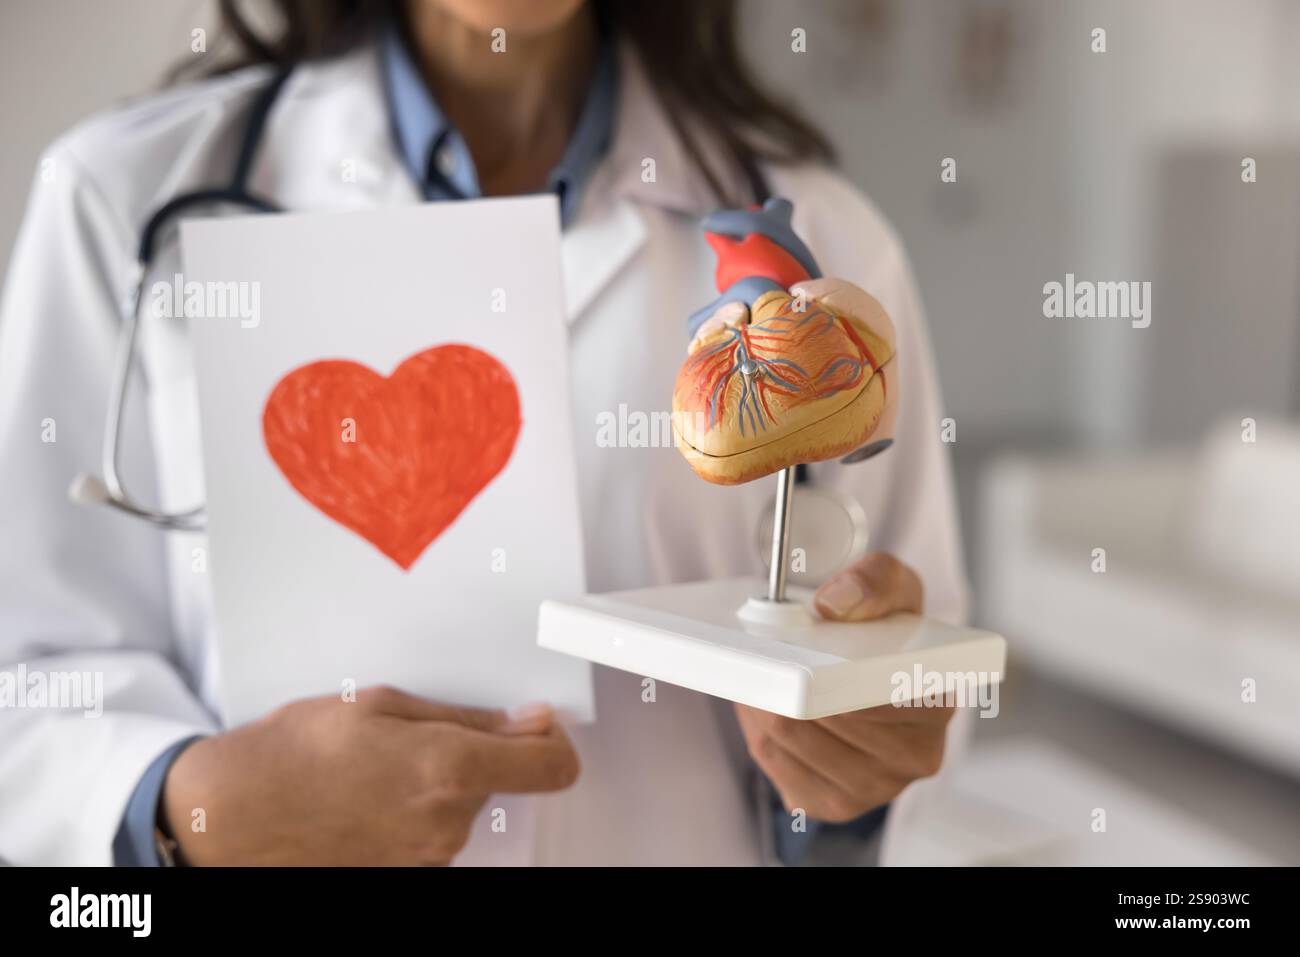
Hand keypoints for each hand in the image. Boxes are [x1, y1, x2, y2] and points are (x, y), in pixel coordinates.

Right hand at [160, 686, 579, 864]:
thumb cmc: (292, 753)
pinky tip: (371, 795)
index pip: (552, 766)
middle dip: (477, 753)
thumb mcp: (380, 704)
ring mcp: (427, 857)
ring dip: (441, 784)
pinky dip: (417, 811)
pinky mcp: (405, 875)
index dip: (552, 740)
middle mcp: (447, 822)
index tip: (536, 724)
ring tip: (380, 765)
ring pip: (465, 807)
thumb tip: (521, 723)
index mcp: (449, 768)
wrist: (228, 816)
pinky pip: (434, 833)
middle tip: (418, 734)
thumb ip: (463, 717)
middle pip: (503, 782)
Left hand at [734, 553, 952, 822]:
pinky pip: (777, 768)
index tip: (802, 657)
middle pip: (827, 721)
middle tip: (763, 656)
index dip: (832, 679)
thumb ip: (873, 580)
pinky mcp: (834, 804)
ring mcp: (876, 787)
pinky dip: (758, 733)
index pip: (876, 696)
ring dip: (765, 705)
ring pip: (794, 743)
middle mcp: (917, 756)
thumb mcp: (890, 585)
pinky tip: (763, 707)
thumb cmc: (884, 630)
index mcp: (939, 704)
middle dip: (787, 686)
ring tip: (759, 675)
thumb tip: (836, 604)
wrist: (865, 668)